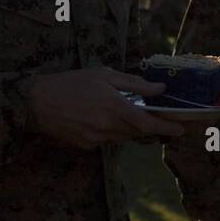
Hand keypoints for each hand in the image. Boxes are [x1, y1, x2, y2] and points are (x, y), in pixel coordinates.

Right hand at [28, 66, 184, 148]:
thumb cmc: (71, 83)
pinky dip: (111, 130)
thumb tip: (158, 89)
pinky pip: (107, 140)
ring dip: (129, 127)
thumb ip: (134, 84)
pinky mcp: (87, 146)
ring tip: (121, 111)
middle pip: (138, 132)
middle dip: (150, 126)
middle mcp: (109, 127)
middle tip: (160, 118)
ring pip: (123, 136)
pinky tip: (100, 117)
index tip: (182, 129)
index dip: (168, 128)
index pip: (149, 124)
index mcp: (116, 108)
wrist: (37, 102)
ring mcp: (97, 139)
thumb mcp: (104, 75)